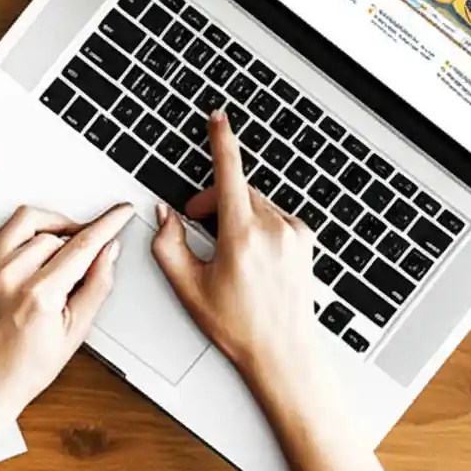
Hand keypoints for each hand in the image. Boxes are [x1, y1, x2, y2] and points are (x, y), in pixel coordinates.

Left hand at [0, 203, 134, 420]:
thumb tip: (108, 253)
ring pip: (22, 222)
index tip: (120, 212)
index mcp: (39, 295)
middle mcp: (7, 277)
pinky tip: (17, 249)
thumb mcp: (74, 333)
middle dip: (74, 241)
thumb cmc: (23, 368)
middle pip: (54, 233)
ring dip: (44, 230)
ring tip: (53, 247)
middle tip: (79, 261)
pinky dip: (5, 234)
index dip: (107, 224)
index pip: (83, 245)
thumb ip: (96, 287)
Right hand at [150, 111, 321, 392]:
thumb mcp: (187, 287)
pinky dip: (258, 226)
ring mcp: (293, 234)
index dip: (221, 141)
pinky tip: (250, 256)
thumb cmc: (237, 325)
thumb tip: (164, 215)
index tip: (218, 118)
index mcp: (242, 235)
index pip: (229, 173)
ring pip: (256, 203)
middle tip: (196, 225)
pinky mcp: (305, 241)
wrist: (283, 352)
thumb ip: (167, 244)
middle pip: (237, 191)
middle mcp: (273, 228)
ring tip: (225, 251)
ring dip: (235, 214)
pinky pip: (274, 217)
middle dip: (212, 201)